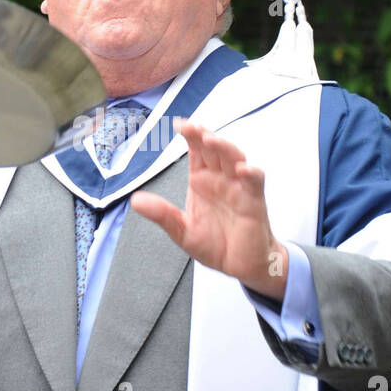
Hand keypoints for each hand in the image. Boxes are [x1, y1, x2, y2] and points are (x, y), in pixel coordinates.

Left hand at [130, 120, 288, 299]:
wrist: (240, 266)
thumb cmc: (215, 245)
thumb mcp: (182, 230)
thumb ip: (162, 214)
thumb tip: (135, 200)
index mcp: (202, 181)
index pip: (196, 151)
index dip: (190, 135)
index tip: (179, 124)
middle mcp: (221, 179)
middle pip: (214, 149)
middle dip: (204, 135)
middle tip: (192, 127)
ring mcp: (239, 188)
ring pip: (235, 159)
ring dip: (224, 147)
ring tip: (210, 140)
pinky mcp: (254, 201)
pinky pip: (255, 182)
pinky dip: (251, 174)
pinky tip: (243, 170)